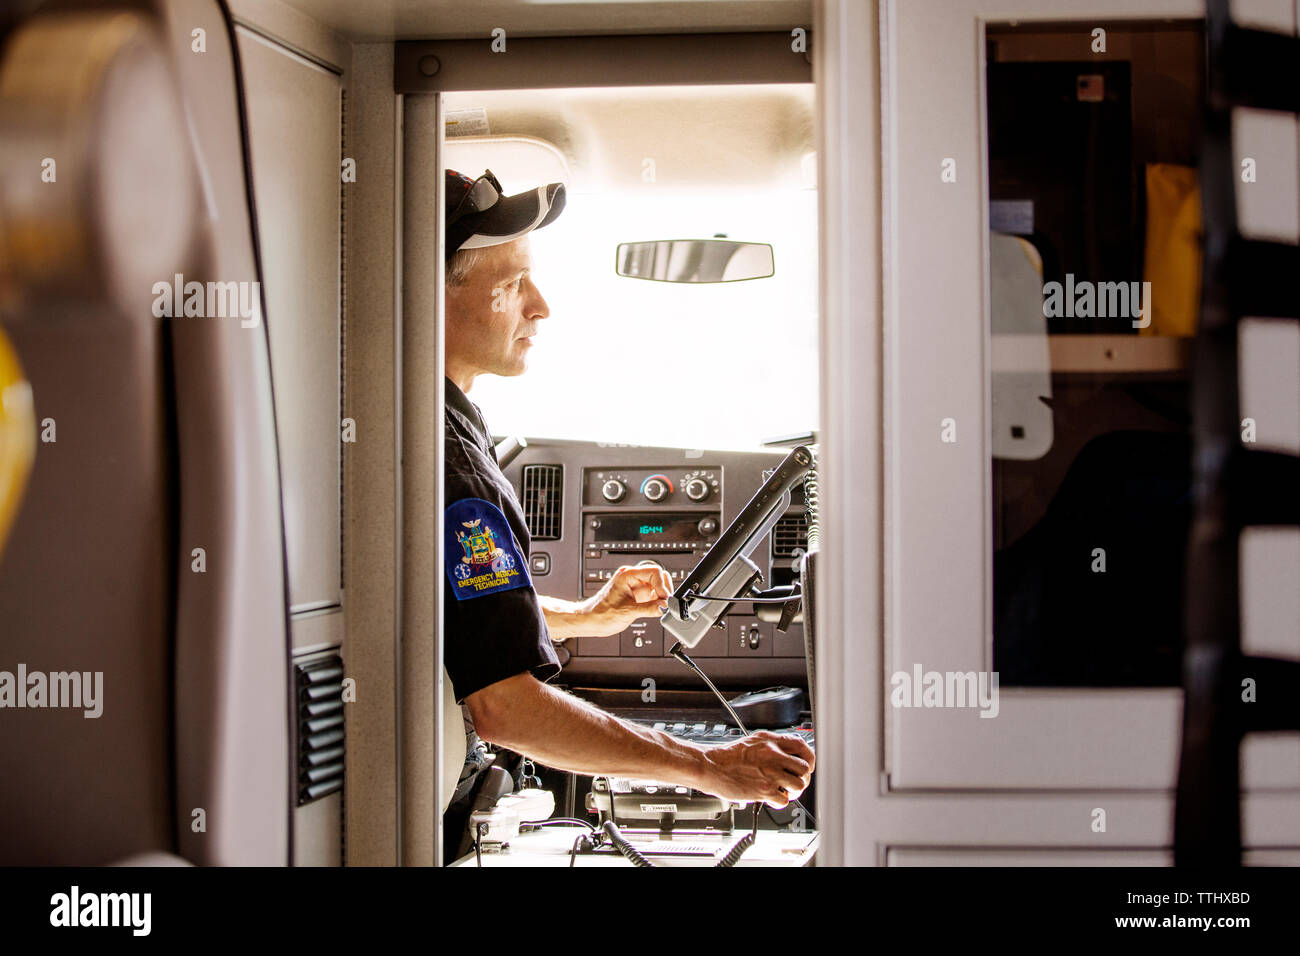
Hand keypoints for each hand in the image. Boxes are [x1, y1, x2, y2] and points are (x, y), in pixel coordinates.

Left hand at [581, 563, 673, 636]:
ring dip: (661, 597)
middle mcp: (632, 578)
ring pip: (658, 586)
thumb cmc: (600, 614)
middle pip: (658, 577)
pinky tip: (655, 610)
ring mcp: (636, 587)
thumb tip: (665, 606)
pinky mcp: (638, 596)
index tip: (665, 599)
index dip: (662, 586)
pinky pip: (653, 595)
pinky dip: (657, 602)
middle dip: (664, 590)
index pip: (654, 572)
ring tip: (659, 608)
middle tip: (665, 604)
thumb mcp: (627, 612)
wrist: (591, 621)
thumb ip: (649, 608)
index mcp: (628, 575)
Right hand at [697, 731, 814, 807]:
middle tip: (794, 782)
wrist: (711, 766)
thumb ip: (772, 745)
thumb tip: (789, 754)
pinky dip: (779, 802)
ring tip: (783, 792)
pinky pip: (784, 800)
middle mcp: (773, 755)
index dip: (809, 758)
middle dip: (802, 778)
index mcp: (771, 741)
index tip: (807, 765)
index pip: (802, 746)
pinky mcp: (764, 790)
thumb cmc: (728, 756)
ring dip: (793, 791)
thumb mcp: (753, 741)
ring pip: (798, 785)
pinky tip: (770, 798)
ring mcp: (770, 773)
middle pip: (804, 768)